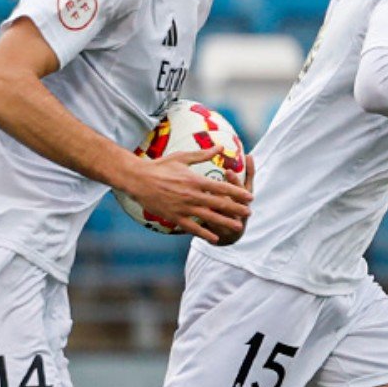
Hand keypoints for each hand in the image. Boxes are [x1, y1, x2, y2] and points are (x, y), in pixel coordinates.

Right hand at [118, 149, 251, 245]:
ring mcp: (183, 207)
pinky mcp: (174, 217)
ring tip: (238, 227)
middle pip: (219, 203)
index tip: (249, 196)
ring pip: (209, 217)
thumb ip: (203, 154)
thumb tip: (220, 147)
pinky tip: (215, 239)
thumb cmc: (160, 166)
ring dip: (225, 222)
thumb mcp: (182, 157)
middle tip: (249, 212)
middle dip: (236, 209)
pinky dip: (204, 233)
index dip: (237, 193)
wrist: (138, 179)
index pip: (222, 187)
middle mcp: (192, 195)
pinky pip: (192, 227)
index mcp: (195, 180)